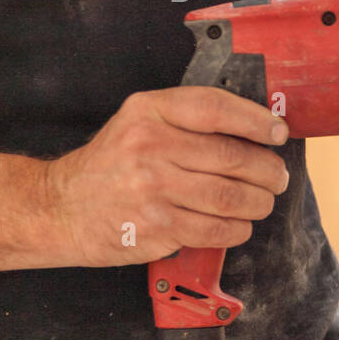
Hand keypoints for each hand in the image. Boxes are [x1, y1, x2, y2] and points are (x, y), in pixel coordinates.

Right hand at [45, 87, 290, 266]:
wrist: (60, 207)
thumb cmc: (114, 163)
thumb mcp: (141, 122)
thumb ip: (190, 120)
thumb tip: (258, 130)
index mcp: (149, 112)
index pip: (216, 109)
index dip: (257, 121)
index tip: (278, 133)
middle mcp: (149, 147)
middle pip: (233, 157)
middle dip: (269, 171)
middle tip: (277, 177)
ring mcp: (152, 190)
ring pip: (231, 197)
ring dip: (259, 202)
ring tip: (262, 201)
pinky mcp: (156, 227)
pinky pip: (216, 230)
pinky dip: (237, 229)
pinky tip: (237, 224)